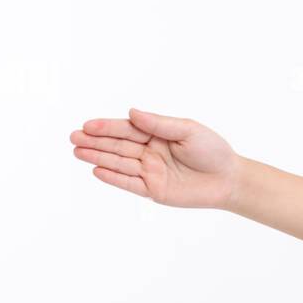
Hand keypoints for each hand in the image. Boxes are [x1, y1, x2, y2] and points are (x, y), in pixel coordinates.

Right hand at [69, 108, 239, 209]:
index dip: (107, 127)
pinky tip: (97, 170)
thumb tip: (132, 113)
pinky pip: (129, 183)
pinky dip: (113, 178)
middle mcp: (150, 152)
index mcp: (158, 135)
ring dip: (98, 158)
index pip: (127, 130)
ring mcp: (151, 172)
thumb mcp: (188, 130)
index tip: (87, 126)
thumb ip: (159, 124)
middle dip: (96, 142)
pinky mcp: (154, 190)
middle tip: (73, 138)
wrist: (228, 179)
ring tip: (77, 152)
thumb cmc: (213, 151)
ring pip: (120, 163)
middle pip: (118, 146)